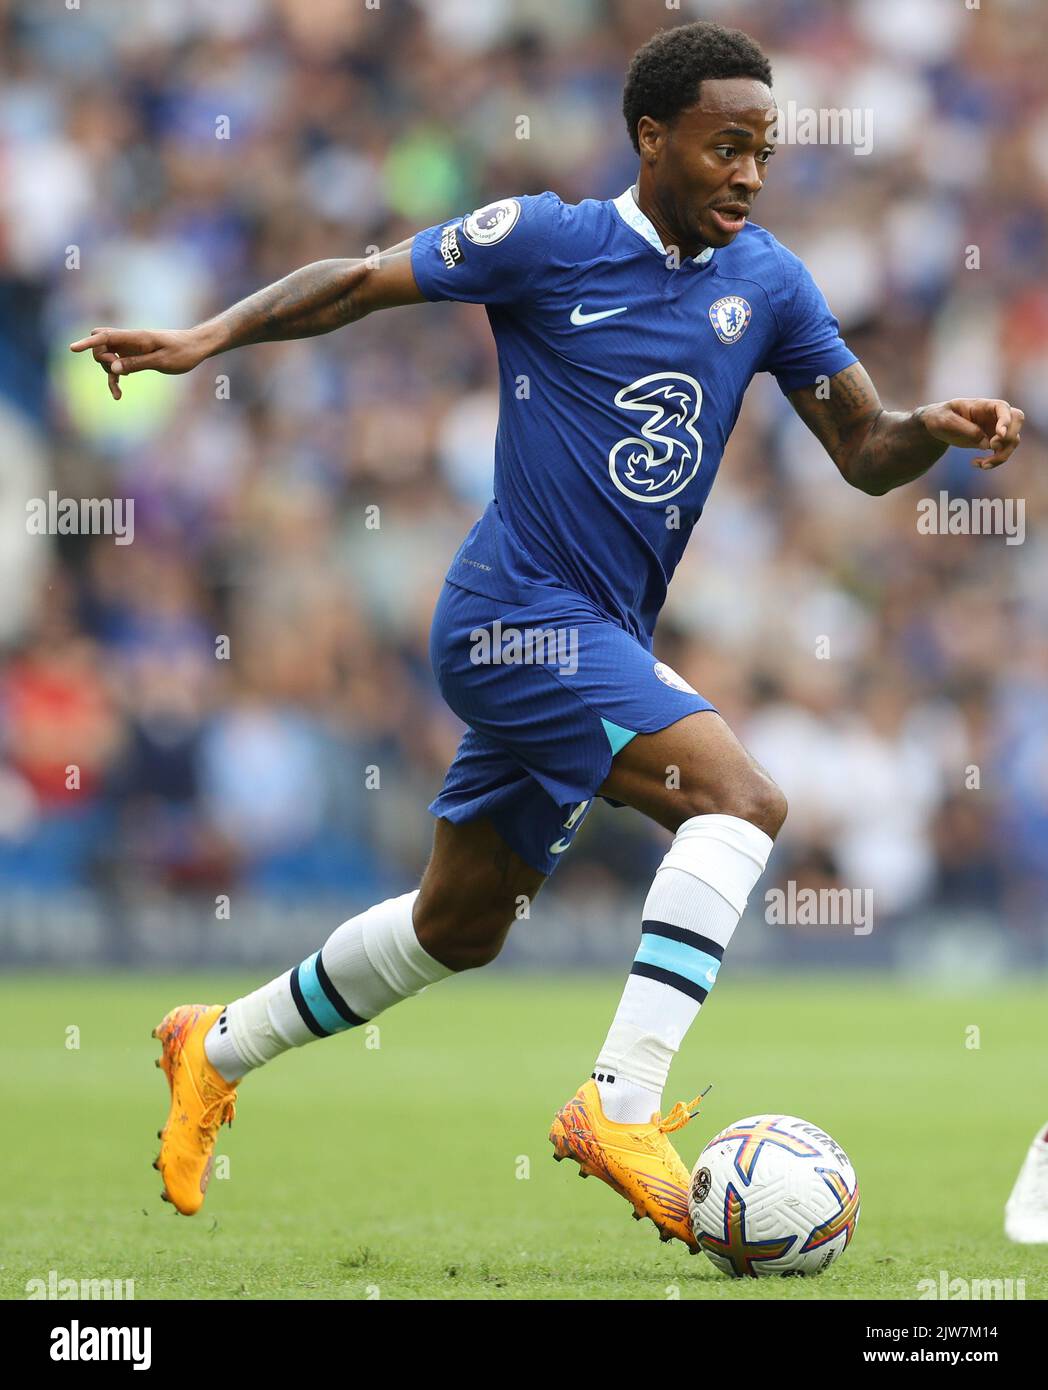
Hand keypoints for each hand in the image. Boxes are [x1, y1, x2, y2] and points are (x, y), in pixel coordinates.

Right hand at [68, 326, 206, 400]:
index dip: (87, 343)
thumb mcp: (162, 362)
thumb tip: (114, 369)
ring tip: (119, 388)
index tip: (72, 349)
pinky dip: (116, 378)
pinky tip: (118, 394)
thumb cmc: (183, 352)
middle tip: (118, 371)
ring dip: (108, 372)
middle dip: (100, 358)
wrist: (197, 346)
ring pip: (107, 356)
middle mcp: (130, 340)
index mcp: (136, 337)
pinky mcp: (136, 355)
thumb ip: (137, 364)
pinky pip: (119, 365)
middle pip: (101, 344)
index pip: (106, 337)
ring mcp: (132, 347)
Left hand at [917, 398, 1023, 468]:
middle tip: (992, 447)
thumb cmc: (940, 418)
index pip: (1003, 408)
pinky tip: (977, 464)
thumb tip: (985, 443)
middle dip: (1009, 437)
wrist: (937, 425)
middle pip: (1017, 422)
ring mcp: (995, 429)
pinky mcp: (992, 442)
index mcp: (983, 405)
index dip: (1006, 421)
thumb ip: (964, 428)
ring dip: (1002, 455)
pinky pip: (1002, 452)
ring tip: (983, 464)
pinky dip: (994, 462)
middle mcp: (994, 416)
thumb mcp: (945, 421)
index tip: (999, 435)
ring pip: (1013, 441)